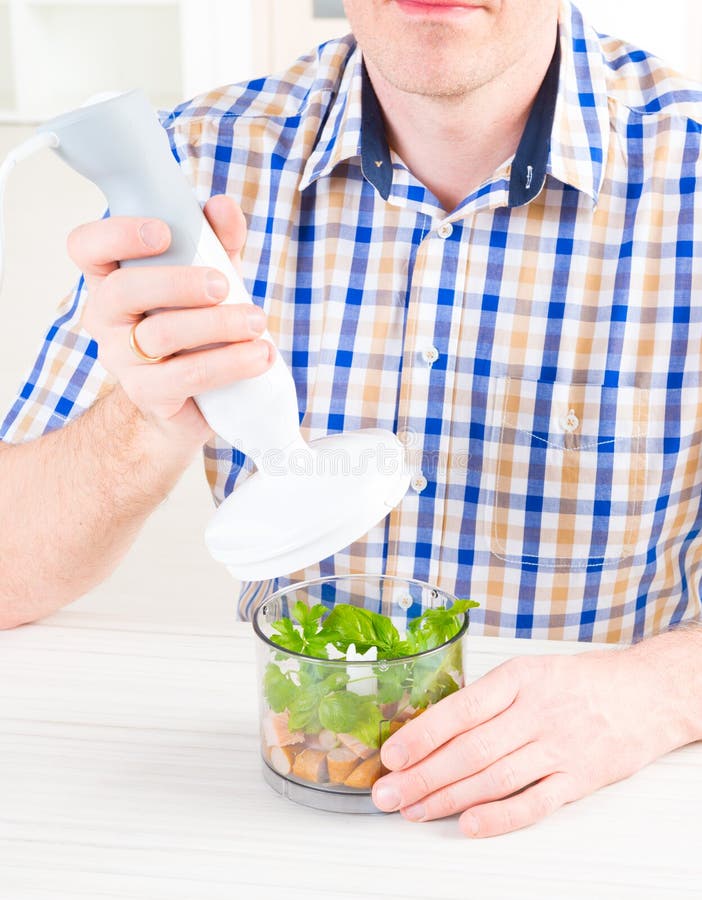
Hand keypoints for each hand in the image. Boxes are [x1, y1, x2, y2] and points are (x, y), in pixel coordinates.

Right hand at [68, 194, 272, 445]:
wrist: (190, 398)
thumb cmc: (195, 323)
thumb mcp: (209, 275)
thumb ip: (217, 240)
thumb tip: (223, 207)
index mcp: (111, 278)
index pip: (87, 247)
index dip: (116, 234)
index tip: (164, 232)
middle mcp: (106, 318)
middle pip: (123, 291)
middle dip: (177, 283)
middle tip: (223, 285)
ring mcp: (122, 359)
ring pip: (159, 336)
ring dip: (216, 325)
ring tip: (257, 322)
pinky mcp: (150, 394)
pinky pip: (185, 377)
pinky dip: (229, 364)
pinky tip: (260, 356)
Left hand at [372, 644, 691, 836]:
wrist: (643, 693)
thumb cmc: (577, 681)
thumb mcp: (529, 672)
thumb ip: (487, 698)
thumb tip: (430, 727)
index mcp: (519, 679)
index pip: (462, 709)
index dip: (423, 735)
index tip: (392, 755)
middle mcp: (536, 712)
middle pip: (471, 750)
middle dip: (423, 775)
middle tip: (388, 794)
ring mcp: (558, 747)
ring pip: (495, 778)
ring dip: (449, 798)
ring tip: (414, 810)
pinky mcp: (578, 779)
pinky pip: (534, 803)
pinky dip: (500, 817)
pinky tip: (469, 824)